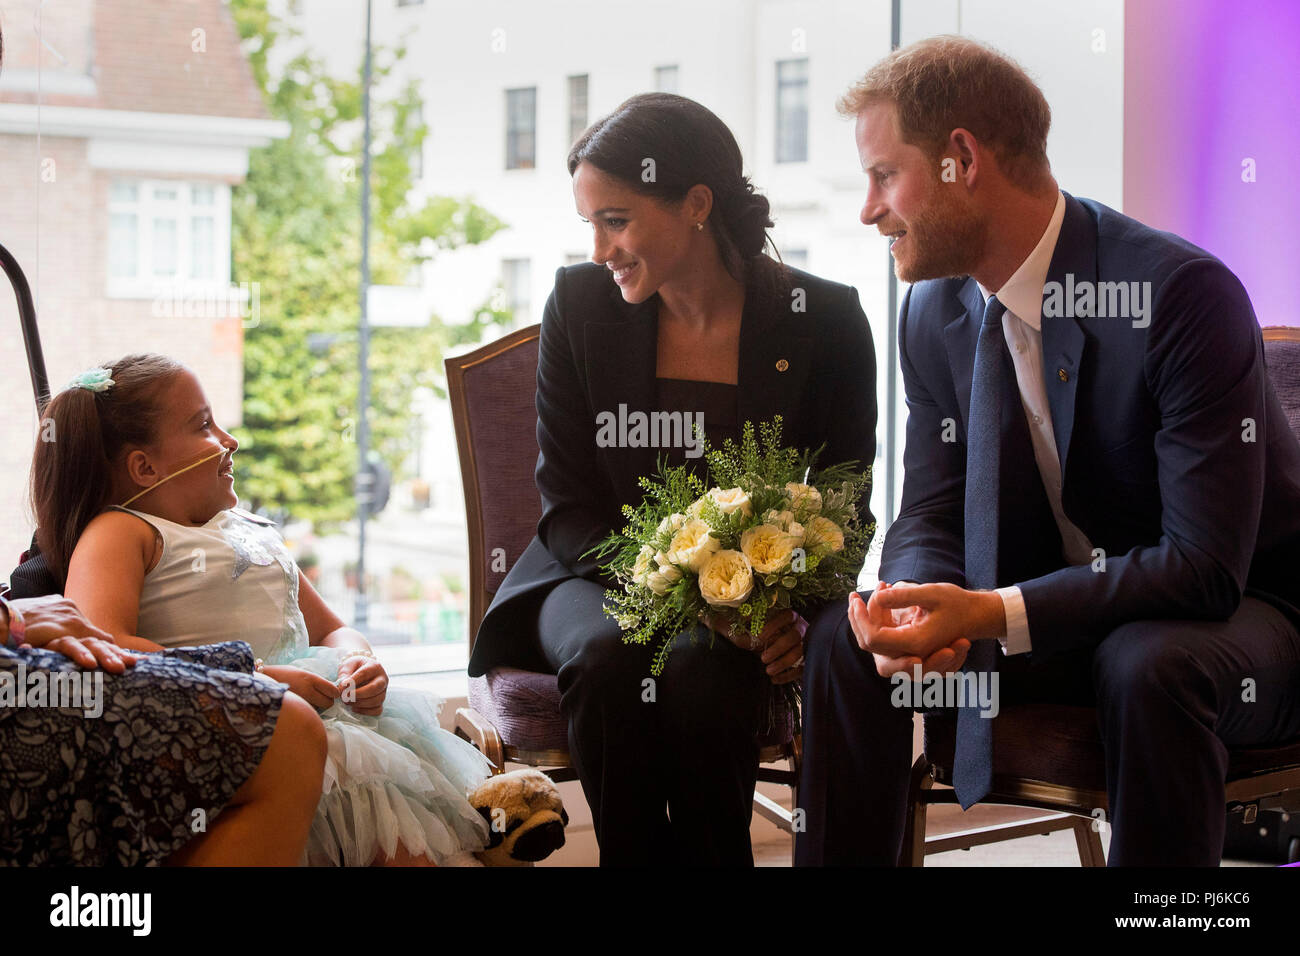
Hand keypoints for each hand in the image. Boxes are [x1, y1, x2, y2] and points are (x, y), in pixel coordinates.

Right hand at [4, 595, 141, 672]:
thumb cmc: (13, 623)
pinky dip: (79, 653)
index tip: (128, 661)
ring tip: (119, 669)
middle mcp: (69, 613)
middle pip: (98, 638)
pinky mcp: (47, 630)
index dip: (110, 649)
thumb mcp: (42, 627)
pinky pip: (68, 643)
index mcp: (69, 611)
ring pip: (89, 641)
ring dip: (105, 656)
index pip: (95, 634)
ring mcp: (60, 621)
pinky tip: (89, 664)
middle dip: (116, 653)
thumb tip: (72, 647)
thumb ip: (59, 633)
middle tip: (134, 665)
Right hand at [260, 664, 340, 711]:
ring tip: (306, 701)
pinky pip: (306, 713)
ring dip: (316, 708)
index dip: (334, 693)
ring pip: (318, 710)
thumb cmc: (282, 675)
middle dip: (327, 702)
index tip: (332, 693)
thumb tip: (328, 690)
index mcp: (311, 678)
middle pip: (329, 703)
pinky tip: (299, 706)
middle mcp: (308, 690)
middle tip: (321, 699)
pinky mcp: (294, 710)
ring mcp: (300, 702)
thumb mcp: (301, 673)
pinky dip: (306, 712)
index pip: (333, 690)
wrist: (261, 680)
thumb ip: (314, 682)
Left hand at [336, 655, 387, 715]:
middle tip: (345, 696)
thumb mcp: (347, 666)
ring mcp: (383, 691)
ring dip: (359, 703)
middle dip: (358, 694)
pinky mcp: (381, 702)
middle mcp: (382, 679)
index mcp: (374, 666)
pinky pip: (377, 710)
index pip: (364, 674)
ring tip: (347, 701)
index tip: (342, 686)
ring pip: (376, 701)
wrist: (360, 671)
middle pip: (375, 688)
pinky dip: (365, 711)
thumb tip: (343, 688)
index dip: (353, 681)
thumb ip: (344, 675)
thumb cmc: (353, 668)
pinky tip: (354, 707)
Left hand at [706, 608, 807, 685]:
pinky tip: (774, 680)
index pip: (786, 614)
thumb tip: (702, 616)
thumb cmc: (755, 637)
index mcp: (787, 615)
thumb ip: (724, 623)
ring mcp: (806, 643)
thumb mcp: (740, 630)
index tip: (758, 635)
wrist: (769, 652)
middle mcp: (799, 626)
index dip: (773, 624)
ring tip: (768, 671)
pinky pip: (803, 667)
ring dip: (784, 662)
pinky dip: (789, 674)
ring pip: (800, 651)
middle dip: (778, 647)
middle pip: (794, 635)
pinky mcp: (807, 659)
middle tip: (762, 658)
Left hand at [848, 582, 992, 676]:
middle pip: (869, 644)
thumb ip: (904, 596)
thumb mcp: (932, 593)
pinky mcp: (906, 643)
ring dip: (867, 616)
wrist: (975, 616)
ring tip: (876, 587)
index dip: (860, 620)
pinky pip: (883, 634)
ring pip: (873, 641)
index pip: (874, 639)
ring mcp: (907, 650)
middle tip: (853, 597)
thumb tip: (878, 597)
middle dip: (857, 620)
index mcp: (916, 643)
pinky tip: (884, 589)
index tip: (856, 599)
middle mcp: (910, 652)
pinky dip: (878, 614)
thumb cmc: (957, 604)